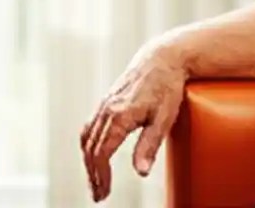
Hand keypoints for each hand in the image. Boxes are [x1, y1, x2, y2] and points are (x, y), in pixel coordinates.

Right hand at [80, 37, 188, 201]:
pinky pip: (90, 127)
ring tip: (95, 181)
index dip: (102, 176)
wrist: (162, 59)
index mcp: (119, 116)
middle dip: (93, 175)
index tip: (104, 193)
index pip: (102, 154)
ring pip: (87, 138)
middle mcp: (107, 110)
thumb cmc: (167, 88)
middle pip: (91, 149)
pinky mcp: (106, 102)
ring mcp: (104, 105)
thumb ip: (149, 146)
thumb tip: (141, 172)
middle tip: (98, 195)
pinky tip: (95, 156)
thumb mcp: (163, 119)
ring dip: (89, 162)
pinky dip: (89, 146)